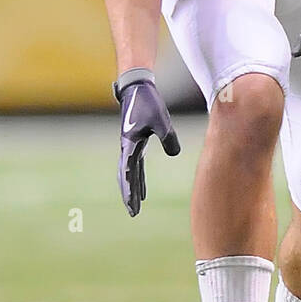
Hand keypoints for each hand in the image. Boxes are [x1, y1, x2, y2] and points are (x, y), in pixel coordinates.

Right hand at [115, 72, 179, 216]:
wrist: (137, 88)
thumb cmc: (147, 102)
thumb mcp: (161, 120)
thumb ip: (168, 138)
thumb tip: (174, 153)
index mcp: (129, 144)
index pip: (128, 173)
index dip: (130, 190)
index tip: (132, 206)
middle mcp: (127, 148)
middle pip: (126, 177)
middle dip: (129, 195)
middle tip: (133, 213)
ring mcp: (131, 146)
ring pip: (130, 173)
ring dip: (133, 189)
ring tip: (136, 206)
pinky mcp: (136, 143)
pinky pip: (136, 166)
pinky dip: (138, 179)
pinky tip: (143, 189)